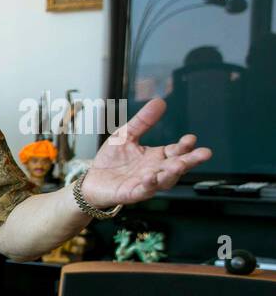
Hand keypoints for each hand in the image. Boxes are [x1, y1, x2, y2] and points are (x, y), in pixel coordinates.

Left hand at [81, 98, 211, 207]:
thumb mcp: (127, 135)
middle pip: (178, 166)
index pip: (176, 151)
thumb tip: (160, 101)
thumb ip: (143, 121)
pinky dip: (149, 185)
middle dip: (191, 160)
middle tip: (204, 154)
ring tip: (179, 165)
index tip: (191, 138)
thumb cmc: (112, 160)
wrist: (92, 180)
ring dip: (173, 173)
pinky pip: (144, 190)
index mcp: (157, 157)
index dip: (185, 145)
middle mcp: (155, 171)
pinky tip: (151, 177)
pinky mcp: (132, 194)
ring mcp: (145, 183)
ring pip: (165, 181)